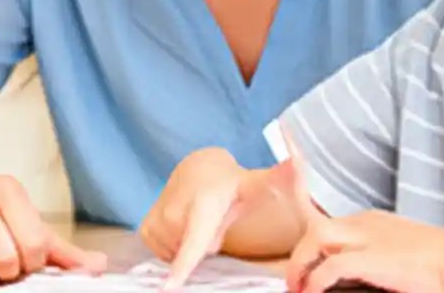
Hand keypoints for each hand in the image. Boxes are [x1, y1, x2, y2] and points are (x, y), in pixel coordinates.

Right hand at [140, 148, 289, 289]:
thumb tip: (297, 163)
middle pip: (191, 255)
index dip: (182, 268)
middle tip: (213, 223)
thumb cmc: (228, 184)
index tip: (168, 290)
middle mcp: (175, 212)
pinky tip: (183, 226)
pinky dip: (174, 247)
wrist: (198, 169)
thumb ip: (278, 178)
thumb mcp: (254, 184)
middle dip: (206, 246)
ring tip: (197, 221)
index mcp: (204, 206)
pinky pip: (161, 253)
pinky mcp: (145, 226)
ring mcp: (157, 219)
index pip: (193, 243)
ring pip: (175, 256)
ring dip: (189, 246)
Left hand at [287, 211, 443, 292]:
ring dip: (302, 263)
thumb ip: (381, 257)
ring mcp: (368, 238)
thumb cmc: (443, 264)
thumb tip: (368, 273)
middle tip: (296, 283)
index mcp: (374, 222)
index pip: (332, 222)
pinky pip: (329, 267)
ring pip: (316, 237)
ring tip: (299, 289)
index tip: (301, 259)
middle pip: (317, 228)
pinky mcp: (370, 257)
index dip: (310, 233)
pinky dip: (316, 281)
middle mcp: (367, 224)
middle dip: (301, 255)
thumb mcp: (404, 251)